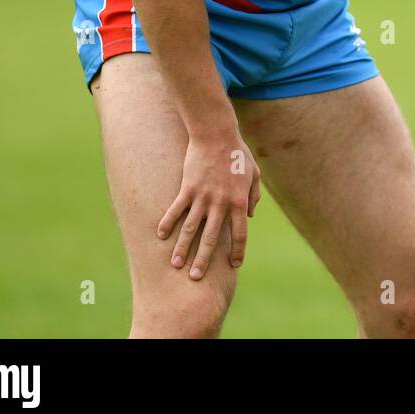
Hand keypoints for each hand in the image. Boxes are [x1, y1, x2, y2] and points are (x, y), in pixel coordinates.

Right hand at [158, 130, 261, 279]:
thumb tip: (250, 216)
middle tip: (197, 278)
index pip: (240, 234)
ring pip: (191, 229)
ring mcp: (203, 196)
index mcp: (240, 201)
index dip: (237, 251)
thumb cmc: (238, 154)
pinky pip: (176, 209)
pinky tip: (160, 236)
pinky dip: (167, 223)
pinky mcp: (187, 188)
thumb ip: (254, 195)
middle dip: (204, 260)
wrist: (217, 135)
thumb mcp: (254, 173)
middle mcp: (221, 203)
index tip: (233, 265)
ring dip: (182, 248)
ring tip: (176, 265)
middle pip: (212, 238)